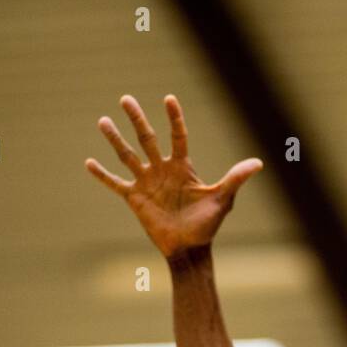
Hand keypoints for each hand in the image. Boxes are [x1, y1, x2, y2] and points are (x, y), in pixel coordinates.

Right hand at [85, 94, 261, 259]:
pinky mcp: (134, 198)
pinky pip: (115, 183)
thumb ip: (236, 179)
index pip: (177, 136)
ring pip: (128, 155)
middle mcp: (162, 169)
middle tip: (125, 99)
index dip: (174, 118)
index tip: (168, 98)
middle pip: (147, 138)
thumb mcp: (222, 199)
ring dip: (115, 139)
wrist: (189, 248)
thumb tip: (258, 163)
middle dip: (136, 119)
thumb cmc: (207, 225)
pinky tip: (88, 162)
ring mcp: (147, 182)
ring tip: (103, 121)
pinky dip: (102, 175)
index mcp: (182, 166)